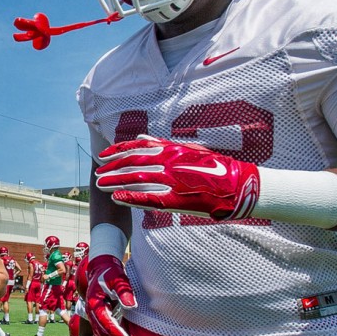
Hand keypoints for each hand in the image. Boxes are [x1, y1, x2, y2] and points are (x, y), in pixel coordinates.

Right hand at [85, 254, 139, 335]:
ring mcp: (92, 316)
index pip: (106, 323)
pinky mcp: (97, 318)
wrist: (101, 267)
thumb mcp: (119, 279)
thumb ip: (124, 292)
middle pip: (103, 333)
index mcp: (95, 303)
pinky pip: (101, 335)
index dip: (118, 335)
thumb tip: (130, 305)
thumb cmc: (111, 273)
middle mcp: (91, 312)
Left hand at [95, 136, 259, 220]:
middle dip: (112, 168)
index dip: (117, 151)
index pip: (137, 147)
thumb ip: (163, 144)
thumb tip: (141, 137)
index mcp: (172, 148)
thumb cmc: (215, 167)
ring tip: (101, 185)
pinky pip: (150, 197)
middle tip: (97, 173)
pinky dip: (131, 197)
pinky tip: (117, 198)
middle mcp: (170, 160)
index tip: (103, 156)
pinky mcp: (179, 198)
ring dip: (116, 181)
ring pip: (137, 178)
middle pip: (132, 162)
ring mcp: (173, 179)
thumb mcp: (189, 149)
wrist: (239, 184)